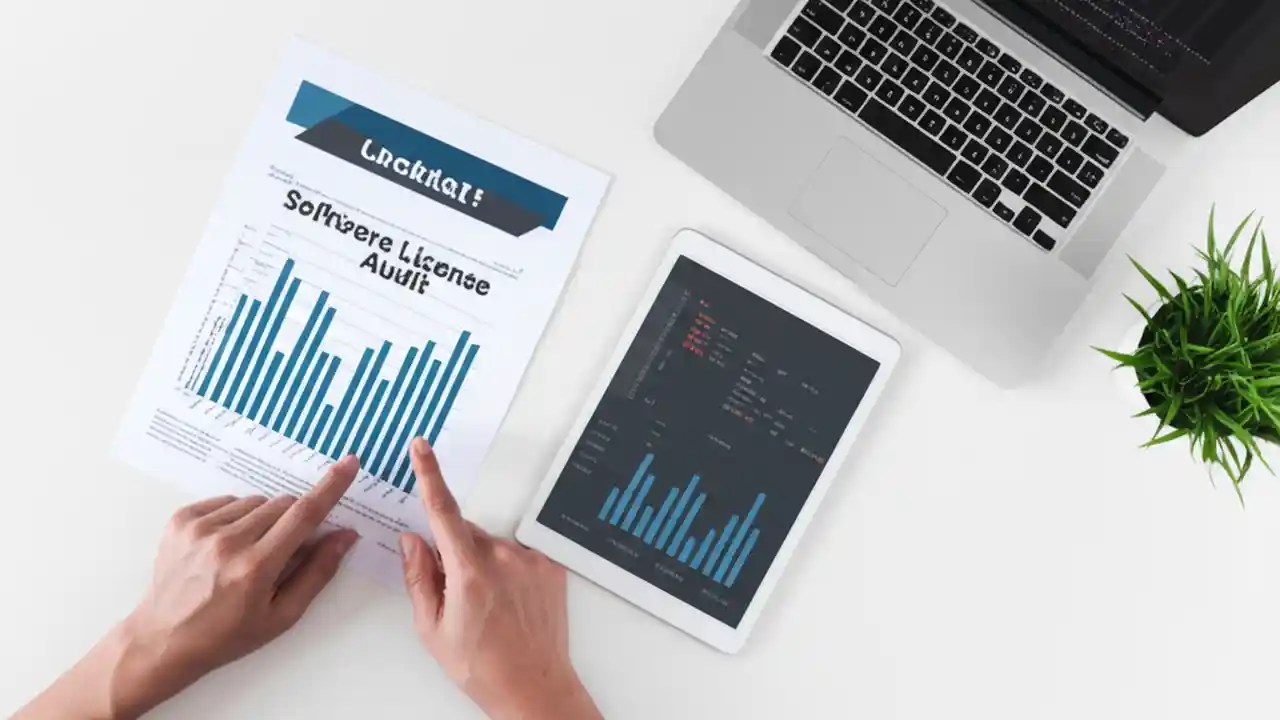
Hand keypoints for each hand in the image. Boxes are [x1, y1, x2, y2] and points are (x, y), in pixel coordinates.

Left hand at [17, 456, 360, 718]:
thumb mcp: (282, 615)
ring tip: (248, 552)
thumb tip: (346, 535)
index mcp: (255, 568)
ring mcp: (200, 528)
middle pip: (283, 505)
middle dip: (293, 521)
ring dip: (264, 519)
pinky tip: (226, 545)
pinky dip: (237, 517)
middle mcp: (227, 542)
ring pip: (257, 502)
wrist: (163, 640)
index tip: (349, 464)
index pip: (304, 515)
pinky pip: (228, 501)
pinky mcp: (182, 519)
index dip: (331, 487)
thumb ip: (318, 572)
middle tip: (281, 552)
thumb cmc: (227, 634)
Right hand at [399, 438, 600, 719]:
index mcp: (469, 571)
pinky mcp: (551, 567)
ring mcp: (531, 560)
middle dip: (454, 553)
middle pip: (466, 534)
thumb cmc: (482, 666)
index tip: (422, 447)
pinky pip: (519, 555)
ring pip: (493, 545)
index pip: (442, 511)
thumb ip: (419, 577)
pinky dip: (509, 571)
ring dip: (483, 564)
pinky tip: (510, 603)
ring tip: (489, 607)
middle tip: (458, 596)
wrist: (533, 686)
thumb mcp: (433, 628)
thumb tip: (411, 540)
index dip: (430, 474)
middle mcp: (503, 558)